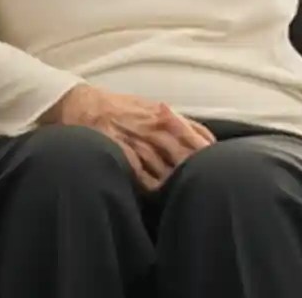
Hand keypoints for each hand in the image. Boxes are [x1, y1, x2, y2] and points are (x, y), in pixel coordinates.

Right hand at [43, 84, 215, 190]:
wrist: (82, 104)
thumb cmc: (122, 108)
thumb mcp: (155, 108)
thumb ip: (181, 123)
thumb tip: (208, 141)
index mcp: (168, 116)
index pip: (199, 139)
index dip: (210, 156)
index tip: (219, 169)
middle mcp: (156, 128)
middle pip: (187, 156)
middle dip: (196, 173)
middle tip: (206, 189)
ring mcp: (138, 141)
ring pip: (167, 169)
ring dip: (176, 184)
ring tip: (185, 198)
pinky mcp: (120, 152)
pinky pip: (141, 175)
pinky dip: (153, 188)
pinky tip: (159, 197)